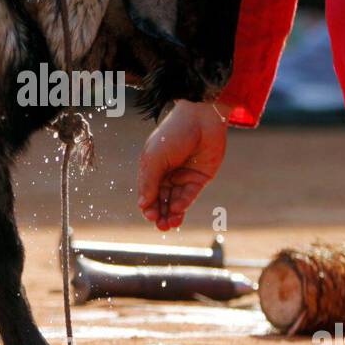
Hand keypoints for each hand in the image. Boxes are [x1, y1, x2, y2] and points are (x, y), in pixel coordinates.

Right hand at [136, 100, 228, 230]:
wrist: (202, 118)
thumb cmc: (174, 134)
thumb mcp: (155, 158)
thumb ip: (149, 181)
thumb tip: (143, 204)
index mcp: (153, 167)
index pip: (148, 192)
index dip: (148, 205)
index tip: (149, 215)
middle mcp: (167, 174)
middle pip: (162, 199)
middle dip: (160, 214)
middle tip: (160, 226)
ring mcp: (184, 176)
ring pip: (176, 201)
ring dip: (172, 214)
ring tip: (169, 225)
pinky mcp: (200, 178)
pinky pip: (190, 195)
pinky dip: (184, 203)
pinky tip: (178, 210)